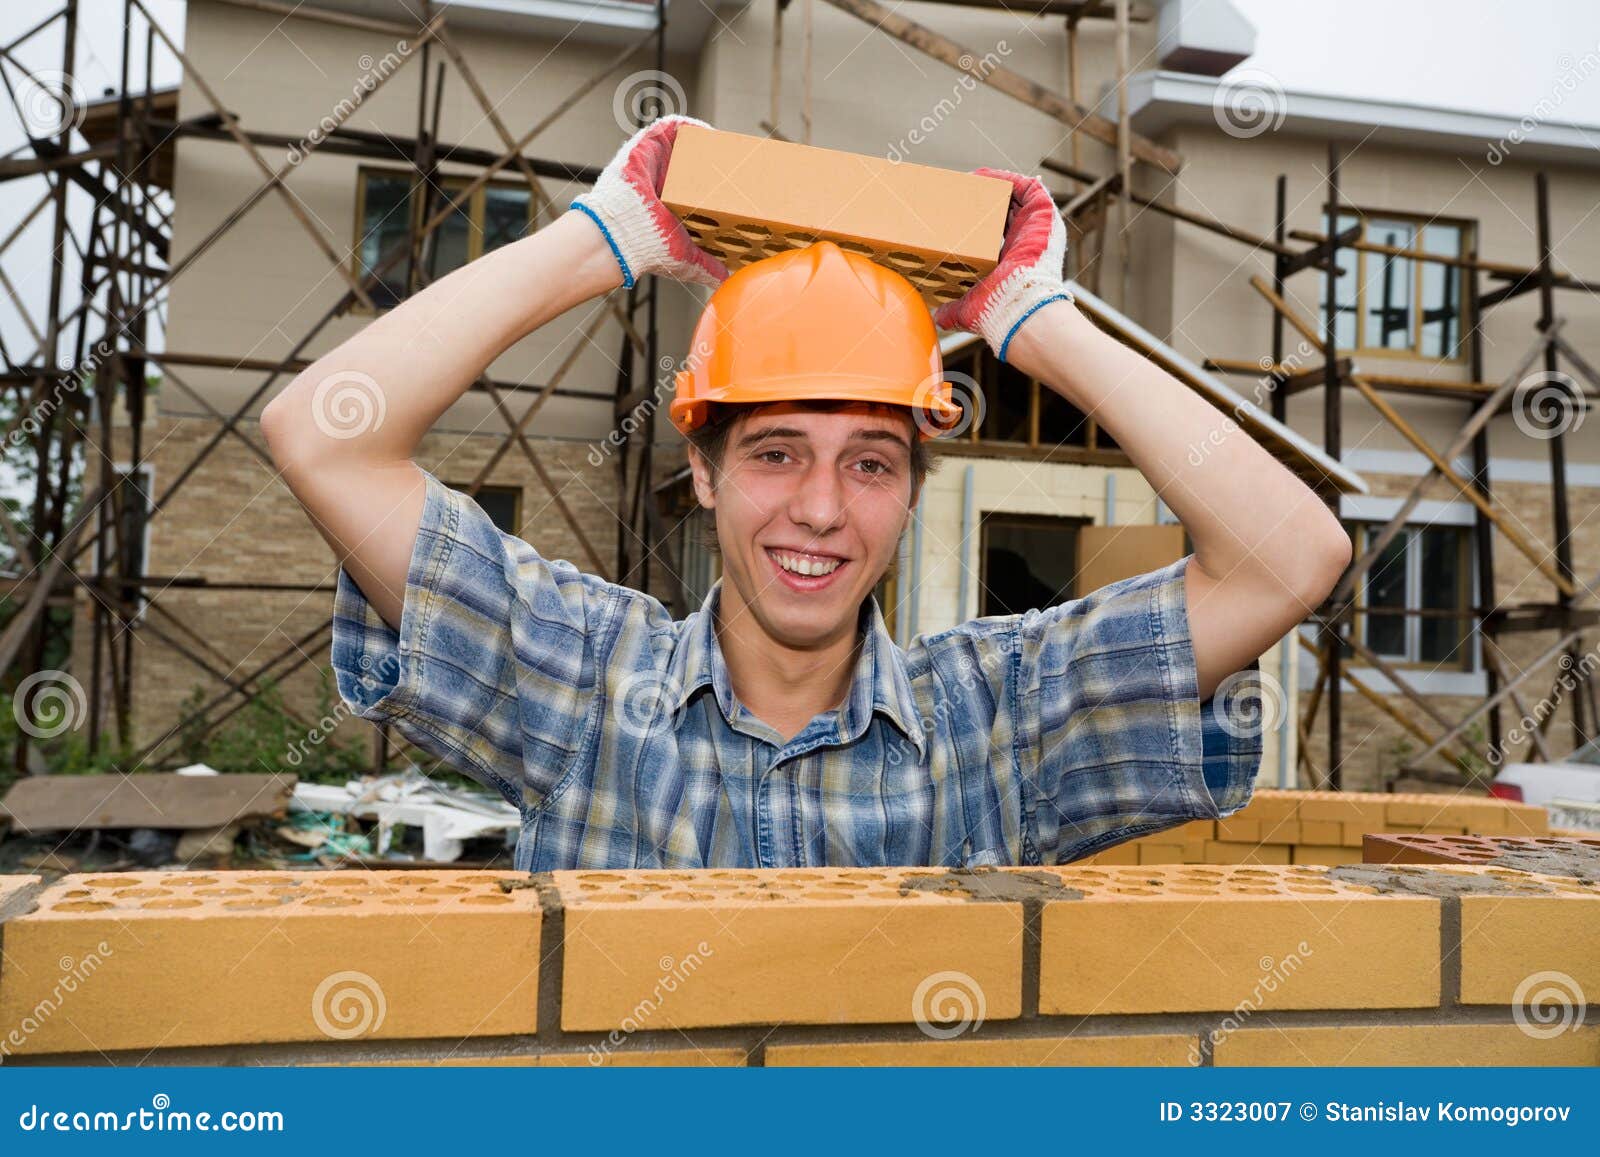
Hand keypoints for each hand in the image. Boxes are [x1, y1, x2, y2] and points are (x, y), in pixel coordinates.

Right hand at [568, 114, 730, 288]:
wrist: (620, 236)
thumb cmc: (649, 249)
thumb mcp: (685, 259)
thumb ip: (706, 266)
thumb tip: (726, 279)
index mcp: (673, 203)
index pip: (700, 188)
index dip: (720, 184)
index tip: (742, 183)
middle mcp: (664, 181)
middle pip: (696, 165)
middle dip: (717, 162)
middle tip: (740, 163)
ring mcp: (655, 162)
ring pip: (686, 146)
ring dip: (706, 142)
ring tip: (729, 144)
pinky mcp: (646, 147)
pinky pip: (669, 128)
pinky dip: (688, 126)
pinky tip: (708, 130)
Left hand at [932, 167, 1071, 362]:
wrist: (1016, 306)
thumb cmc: (996, 310)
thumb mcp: (968, 308)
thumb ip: (953, 310)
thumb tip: (937, 317)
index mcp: (1011, 260)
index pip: (994, 232)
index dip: (976, 220)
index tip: (953, 212)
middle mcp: (1025, 241)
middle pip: (1003, 211)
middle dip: (981, 199)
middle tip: (958, 192)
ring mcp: (1036, 227)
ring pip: (1015, 196)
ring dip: (991, 185)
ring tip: (966, 179)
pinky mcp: (1044, 215)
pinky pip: (1027, 187)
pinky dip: (1005, 178)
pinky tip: (981, 176)